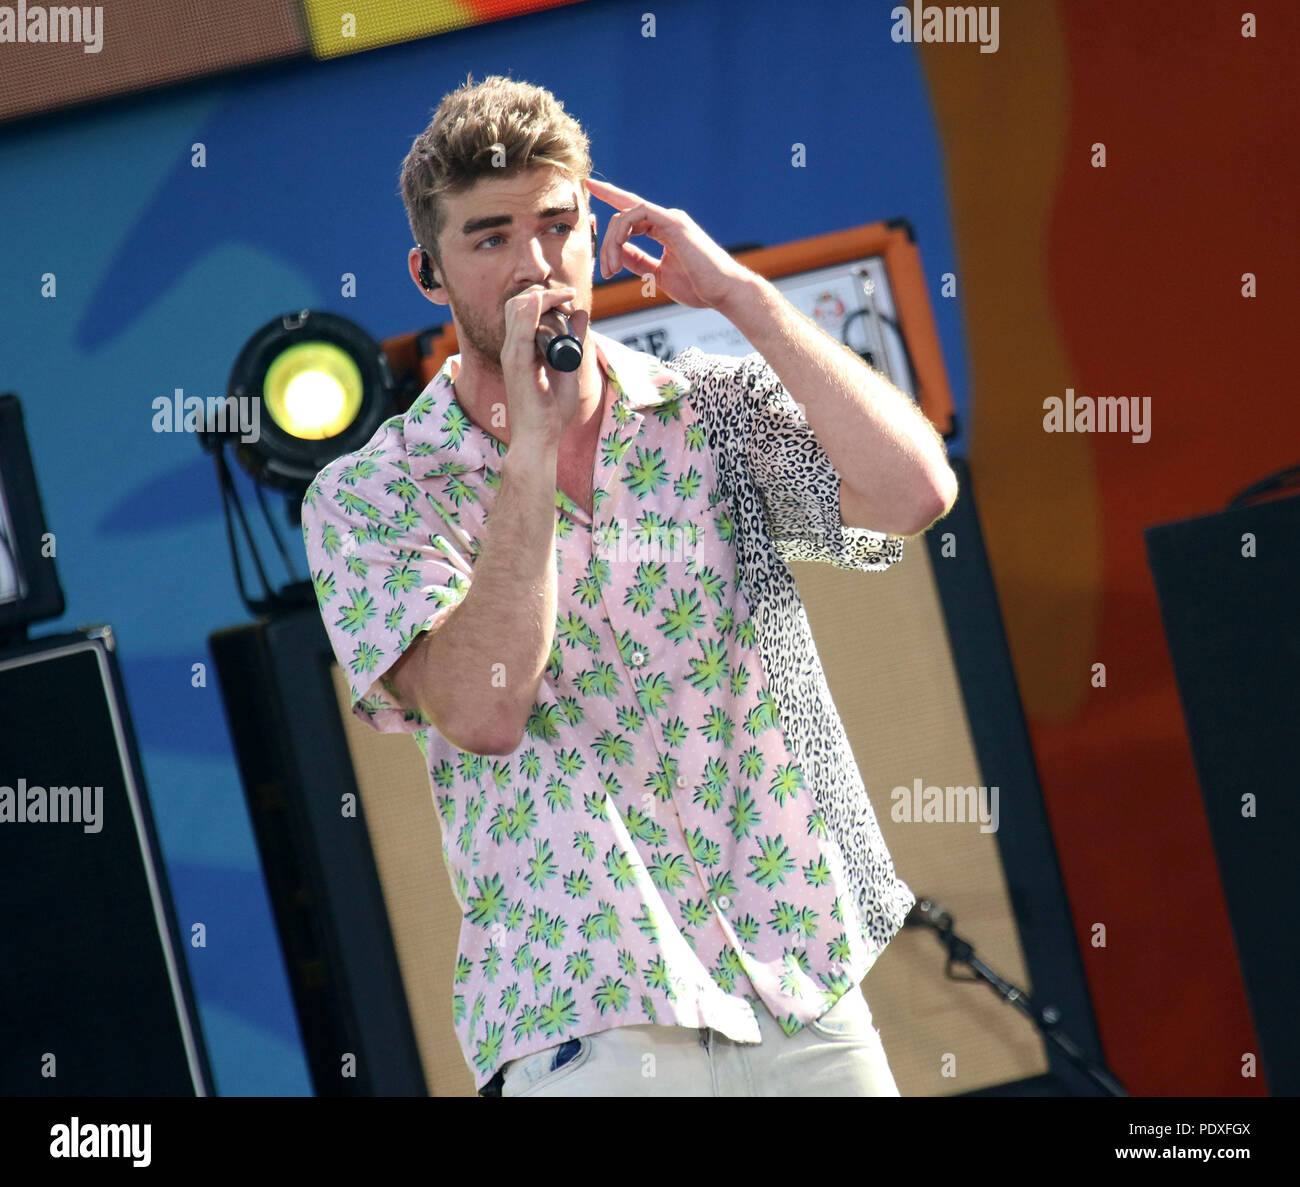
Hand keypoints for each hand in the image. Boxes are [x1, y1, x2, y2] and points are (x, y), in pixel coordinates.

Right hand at [499, 284, 590, 447]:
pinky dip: (533, 309)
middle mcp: (512, 348)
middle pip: (519, 302)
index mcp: (521, 350)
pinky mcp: (517, 364)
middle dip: (545, 292)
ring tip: (566, 301)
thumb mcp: (569, 369)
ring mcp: (512, 355)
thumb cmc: (551, 414)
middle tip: (569, 299)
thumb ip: (573, 342)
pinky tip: (544, 300)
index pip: (525, 308)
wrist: (539, 440)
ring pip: (518, 307)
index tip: (570, 300)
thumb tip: (579, 313)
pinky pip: (521, 327)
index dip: (547, 297)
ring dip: (544, 297)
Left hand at [585, 178, 753, 312]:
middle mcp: (666, 220)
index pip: (632, 212)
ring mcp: (670, 219)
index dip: (611, 197)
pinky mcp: (673, 223)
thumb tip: (618, 254)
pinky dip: (622, 233)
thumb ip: (638, 261)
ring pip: (625, 216)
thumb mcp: (658, 274)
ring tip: (613, 270)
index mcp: (665, 229)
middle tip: (607, 272)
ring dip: (612, 244)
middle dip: (607, 244)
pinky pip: (637, 214)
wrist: (723, 293)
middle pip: (623, 218)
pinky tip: (620, 255)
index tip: (591, 188)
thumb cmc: (698, 287)